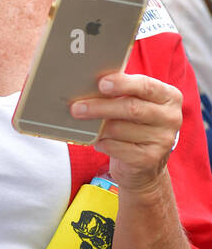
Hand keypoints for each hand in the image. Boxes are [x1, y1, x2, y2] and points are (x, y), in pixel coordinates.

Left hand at [70, 71, 182, 192]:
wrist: (145, 164)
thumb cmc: (135, 126)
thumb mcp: (136, 104)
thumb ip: (122, 93)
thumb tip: (89, 85)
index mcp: (169, 97)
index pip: (145, 86)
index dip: (122, 84)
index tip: (101, 84)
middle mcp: (171, 117)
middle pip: (131, 108)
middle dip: (100, 107)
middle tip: (76, 108)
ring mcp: (163, 140)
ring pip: (119, 129)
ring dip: (97, 127)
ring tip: (86, 125)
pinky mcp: (150, 159)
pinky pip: (116, 147)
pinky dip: (102, 143)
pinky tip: (98, 141)